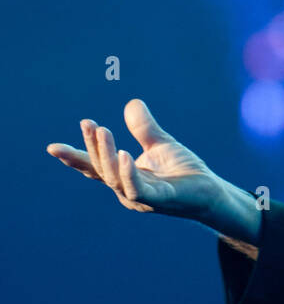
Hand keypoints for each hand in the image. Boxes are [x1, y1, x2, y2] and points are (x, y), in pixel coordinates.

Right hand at [46, 98, 220, 220]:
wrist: (212, 192)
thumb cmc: (184, 172)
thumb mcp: (160, 144)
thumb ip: (144, 128)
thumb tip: (131, 103)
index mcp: (124, 177)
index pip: (94, 168)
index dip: (75, 157)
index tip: (52, 147)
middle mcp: (127, 190)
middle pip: (101, 170)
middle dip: (92, 147)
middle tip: (88, 123)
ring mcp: (141, 198)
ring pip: (114, 178)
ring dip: (105, 155)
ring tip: (102, 131)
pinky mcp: (159, 200)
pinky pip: (138, 188)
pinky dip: (128, 172)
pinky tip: (124, 154)